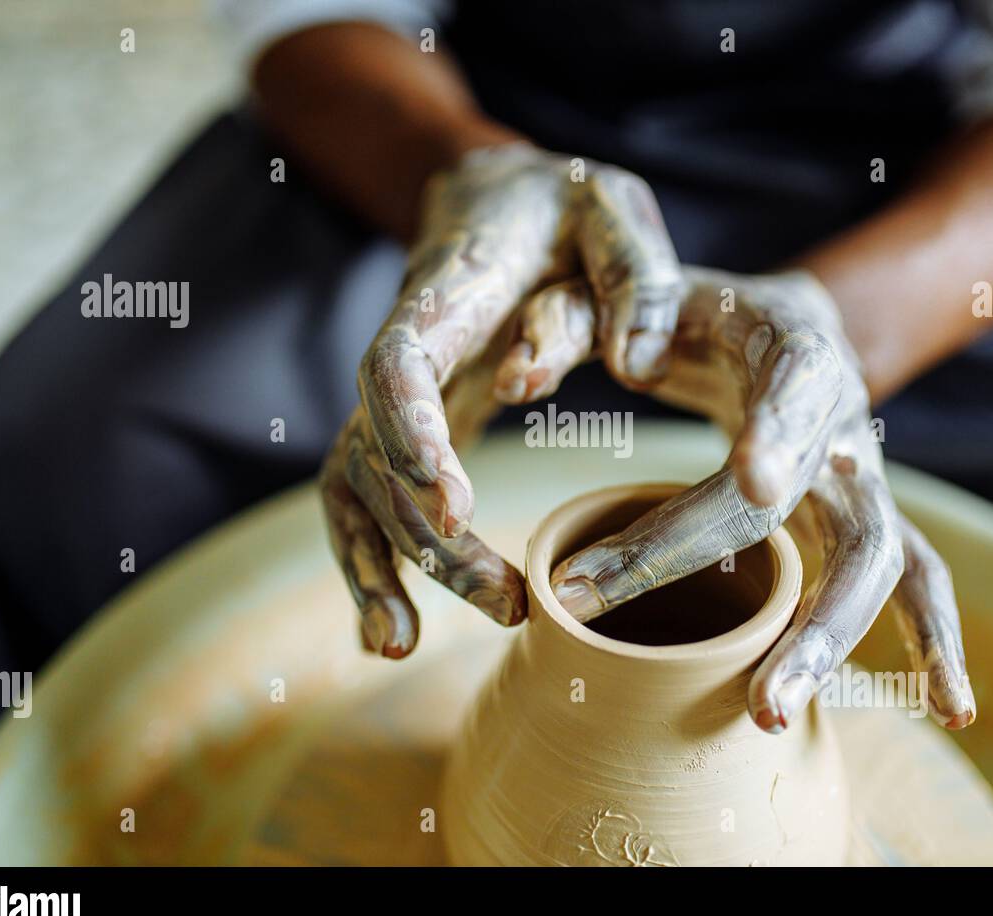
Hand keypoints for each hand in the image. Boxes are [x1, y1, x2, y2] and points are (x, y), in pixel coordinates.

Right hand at [321, 143, 682, 656]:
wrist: (496, 192)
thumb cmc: (562, 203)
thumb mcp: (613, 208)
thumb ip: (633, 273)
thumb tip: (637, 368)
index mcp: (446, 292)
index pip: (399, 364)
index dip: (413, 434)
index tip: (456, 508)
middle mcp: (404, 348)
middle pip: (374, 451)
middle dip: (426, 537)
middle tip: (511, 604)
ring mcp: (398, 393)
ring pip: (355, 485)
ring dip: (379, 564)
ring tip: (400, 646)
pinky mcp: (409, 425)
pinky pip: (366, 496)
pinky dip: (371, 559)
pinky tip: (390, 627)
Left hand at [524, 267, 974, 731]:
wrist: (777, 321)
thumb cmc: (693, 312)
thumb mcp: (632, 288)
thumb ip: (582, 313)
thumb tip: (581, 372)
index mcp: (796, 347)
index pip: (795, 389)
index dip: (779, 433)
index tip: (752, 481)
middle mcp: (845, 421)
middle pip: (830, 508)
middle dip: (766, 578)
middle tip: (693, 648)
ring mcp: (862, 479)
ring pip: (880, 562)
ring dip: (828, 639)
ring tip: (768, 712)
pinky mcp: (863, 520)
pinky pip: (916, 580)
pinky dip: (936, 642)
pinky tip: (951, 708)